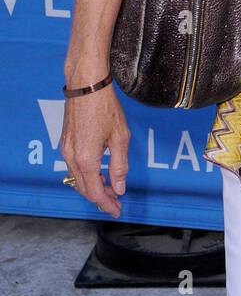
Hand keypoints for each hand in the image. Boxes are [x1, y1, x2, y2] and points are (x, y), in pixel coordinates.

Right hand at [60, 85, 129, 217]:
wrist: (86, 85)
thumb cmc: (105, 107)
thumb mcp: (120, 137)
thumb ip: (119, 165)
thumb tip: (119, 188)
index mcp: (86, 159)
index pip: (95, 191)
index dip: (107, 204)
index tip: (117, 210)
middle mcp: (72, 157)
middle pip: (84, 188)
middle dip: (100, 198)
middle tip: (115, 203)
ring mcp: (66, 149)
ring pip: (77, 178)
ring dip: (93, 187)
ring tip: (110, 189)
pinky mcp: (65, 142)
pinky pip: (74, 167)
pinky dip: (86, 175)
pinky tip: (99, 172)